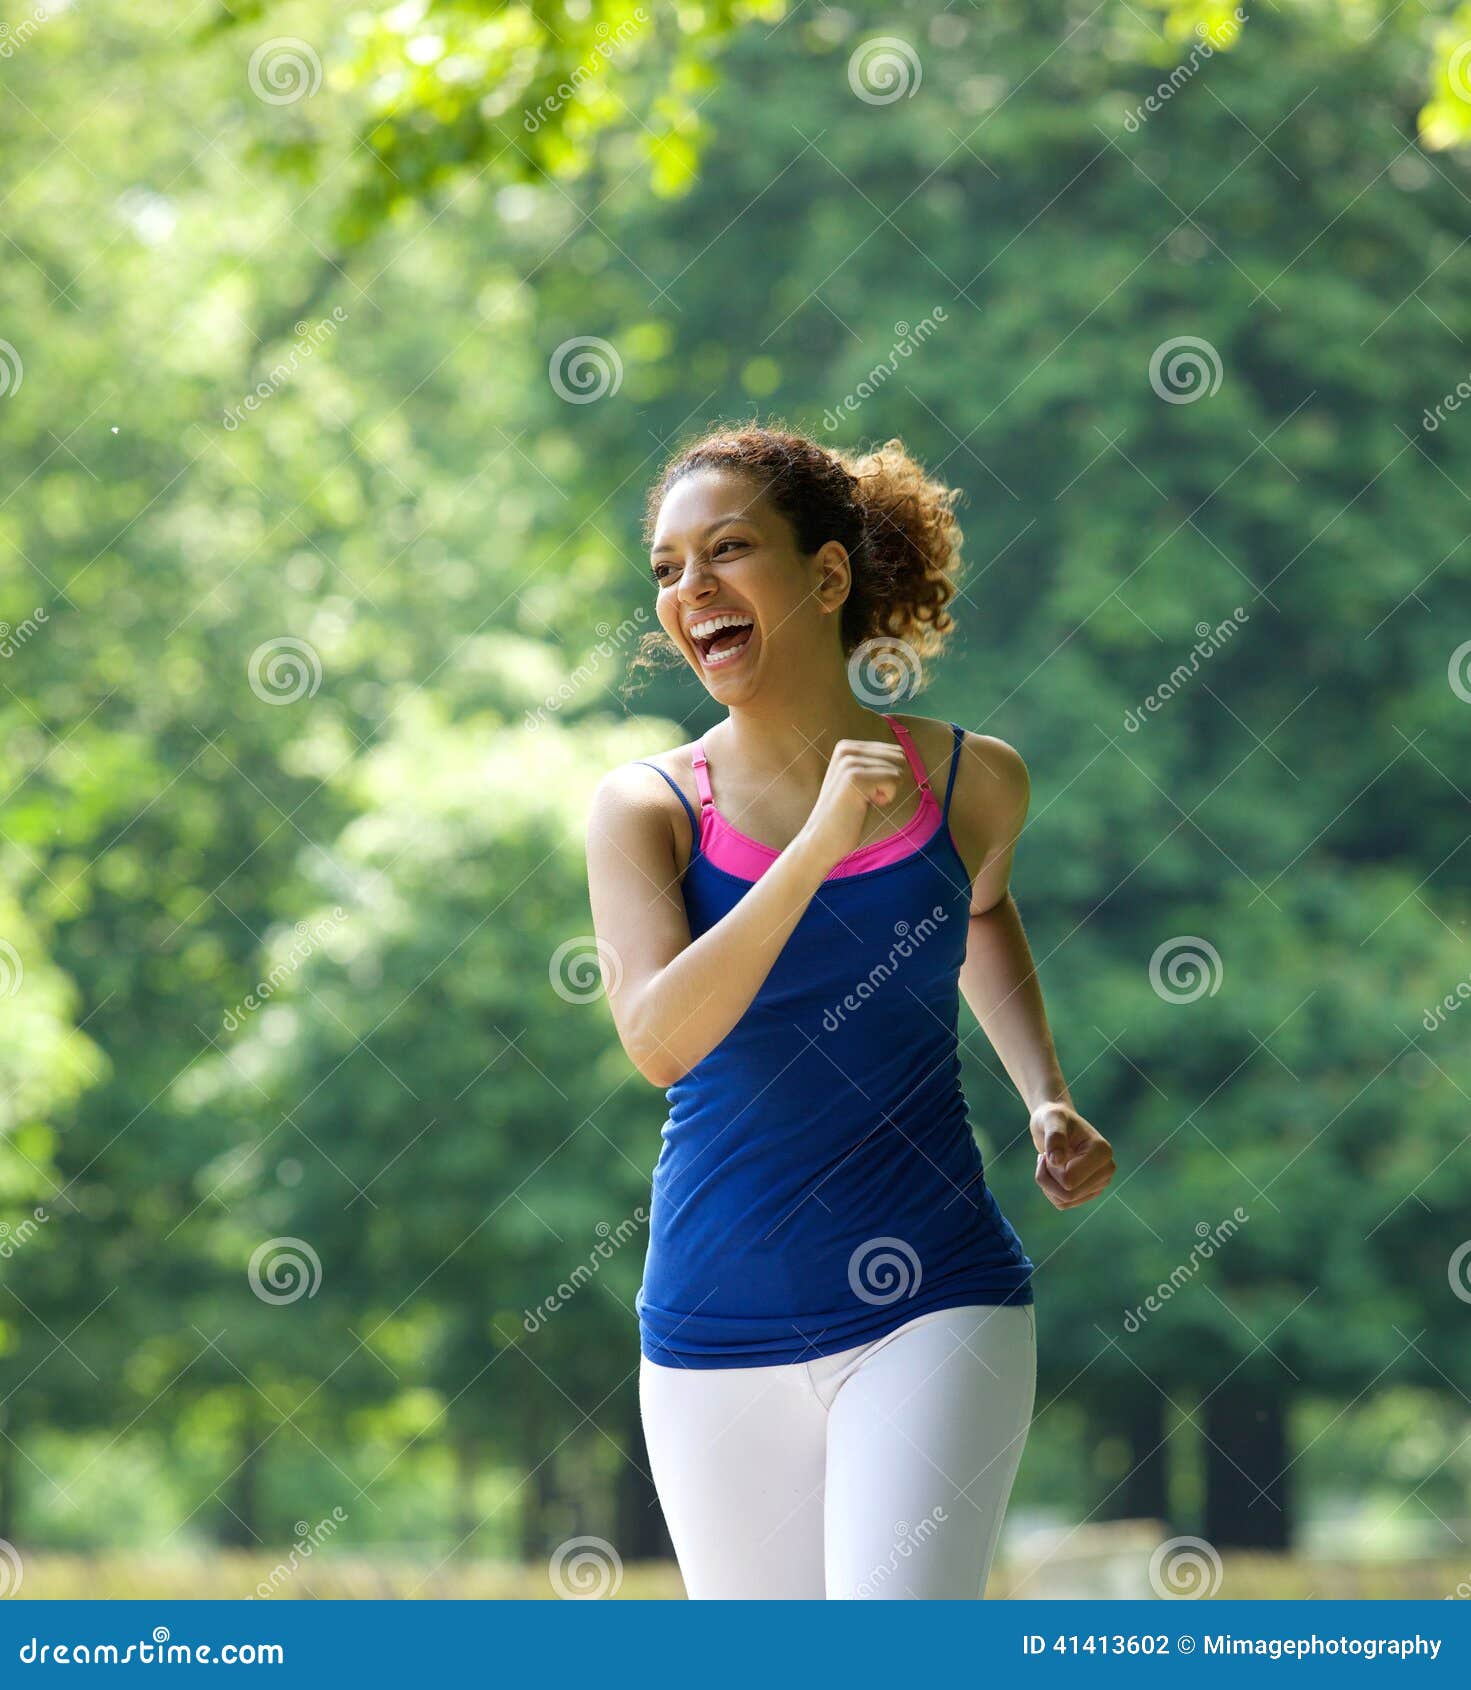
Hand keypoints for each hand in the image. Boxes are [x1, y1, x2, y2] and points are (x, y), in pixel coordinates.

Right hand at [796, 736, 911, 871]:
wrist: (822, 839)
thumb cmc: (846, 815)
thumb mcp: (859, 781)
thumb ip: (875, 764)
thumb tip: (904, 754)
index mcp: (846, 747)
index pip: (896, 751)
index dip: (888, 777)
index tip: (864, 791)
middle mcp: (846, 749)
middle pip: (899, 758)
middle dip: (890, 782)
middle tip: (864, 797)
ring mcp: (849, 762)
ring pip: (898, 771)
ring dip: (886, 793)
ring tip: (860, 802)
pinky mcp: (855, 777)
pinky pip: (893, 782)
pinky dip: (885, 799)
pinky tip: (861, 806)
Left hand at [1030, 1101, 1114, 1210]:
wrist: (1056, 1124)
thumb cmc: (1054, 1118)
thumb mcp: (1051, 1119)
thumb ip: (1054, 1136)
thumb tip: (1057, 1161)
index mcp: (1102, 1152)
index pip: (1069, 1180)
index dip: (1050, 1168)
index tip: (1049, 1150)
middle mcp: (1107, 1170)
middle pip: (1067, 1194)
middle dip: (1047, 1178)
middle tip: (1044, 1157)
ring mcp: (1100, 1183)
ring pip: (1064, 1202)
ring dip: (1047, 1184)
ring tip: (1049, 1162)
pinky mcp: (1090, 1192)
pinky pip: (1063, 1204)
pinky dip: (1051, 1191)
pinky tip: (1053, 1172)